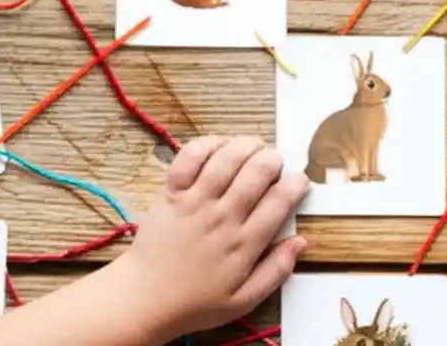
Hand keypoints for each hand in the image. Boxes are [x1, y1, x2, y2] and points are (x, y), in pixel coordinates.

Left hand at [113, 136, 309, 342]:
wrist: (145, 299)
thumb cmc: (196, 301)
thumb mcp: (244, 300)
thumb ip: (276, 272)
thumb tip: (301, 241)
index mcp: (244, 244)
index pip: (279, 202)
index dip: (296, 184)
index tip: (300, 180)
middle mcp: (222, 218)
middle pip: (256, 172)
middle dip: (273, 159)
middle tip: (276, 162)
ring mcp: (195, 202)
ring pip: (227, 159)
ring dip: (246, 145)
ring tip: (254, 146)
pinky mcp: (171, 193)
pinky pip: (189, 158)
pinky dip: (208, 143)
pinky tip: (220, 145)